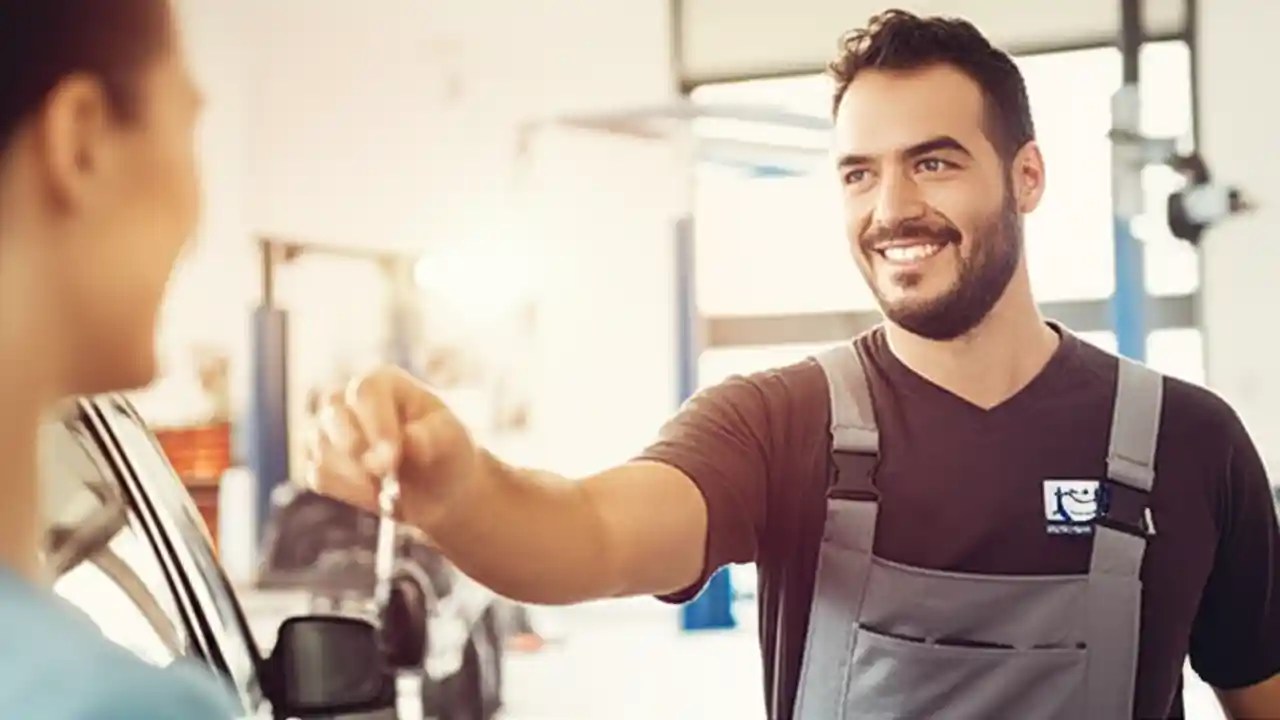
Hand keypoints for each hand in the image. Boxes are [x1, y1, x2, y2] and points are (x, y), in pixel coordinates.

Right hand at [304, 366, 478, 528]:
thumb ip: (434, 436)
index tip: (392, 459)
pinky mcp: (320, 459)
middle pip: (333, 413)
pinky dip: (345, 490)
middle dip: (358, 451)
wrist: (436, 488)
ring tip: (388, 486)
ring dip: (354, 474)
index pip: (365, 392)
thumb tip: (410, 438)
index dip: (375, 424)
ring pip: (320, 445)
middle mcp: (350, 398)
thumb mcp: (452, 440)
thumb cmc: (445, 451)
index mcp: (385, 382)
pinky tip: (373, 493)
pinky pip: (317, 473)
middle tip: (386, 474)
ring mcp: (329, 428)